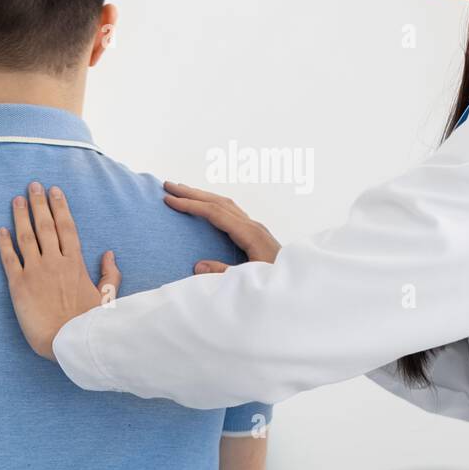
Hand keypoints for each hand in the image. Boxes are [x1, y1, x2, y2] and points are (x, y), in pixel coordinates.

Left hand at [0, 182, 120, 359]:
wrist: (68, 342)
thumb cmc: (90, 322)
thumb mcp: (107, 296)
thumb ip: (109, 274)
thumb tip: (109, 254)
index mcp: (75, 263)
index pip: (66, 227)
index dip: (60, 207)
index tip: (55, 191)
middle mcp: (54, 262)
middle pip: (45, 225)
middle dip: (39, 203)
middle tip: (33, 185)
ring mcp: (35, 272)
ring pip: (26, 237)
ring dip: (21, 216)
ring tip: (17, 200)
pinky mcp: (18, 286)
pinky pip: (9, 259)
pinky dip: (4, 244)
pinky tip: (0, 230)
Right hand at [162, 182, 280, 273]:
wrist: (300, 284)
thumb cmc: (276, 283)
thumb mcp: (249, 281)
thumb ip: (223, 273)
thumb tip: (197, 265)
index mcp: (250, 234)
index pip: (215, 212)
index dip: (191, 205)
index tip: (169, 200)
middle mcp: (253, 226)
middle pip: (219, 202)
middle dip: (192, 193)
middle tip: (168, 185)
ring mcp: (255, 228)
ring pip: (225, 204)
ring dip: (203, 196)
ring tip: (182, 191)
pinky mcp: (256, 234)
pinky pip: (231, 212)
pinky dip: (213, 205)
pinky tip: (206, 207)